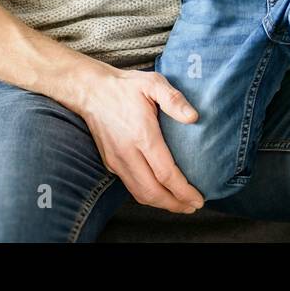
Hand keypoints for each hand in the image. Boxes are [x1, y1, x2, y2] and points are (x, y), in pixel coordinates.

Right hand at [76, 66, 205, 213]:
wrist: (91, 91)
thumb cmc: (124, 87)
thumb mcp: (153, 83)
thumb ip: (174, 100)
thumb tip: (194, 117)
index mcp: (142, 136)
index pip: (165, 174)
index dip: (184, 191)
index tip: (199, 198)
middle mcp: (127, 153)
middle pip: (153, 192)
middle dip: (175, 204)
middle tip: (193, 206)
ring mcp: (117, 161)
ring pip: (139, 194)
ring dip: (161, 204)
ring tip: (179, 204)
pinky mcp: (110, 163)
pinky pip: (130, 186)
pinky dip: (147, 195)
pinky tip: (160, 192)